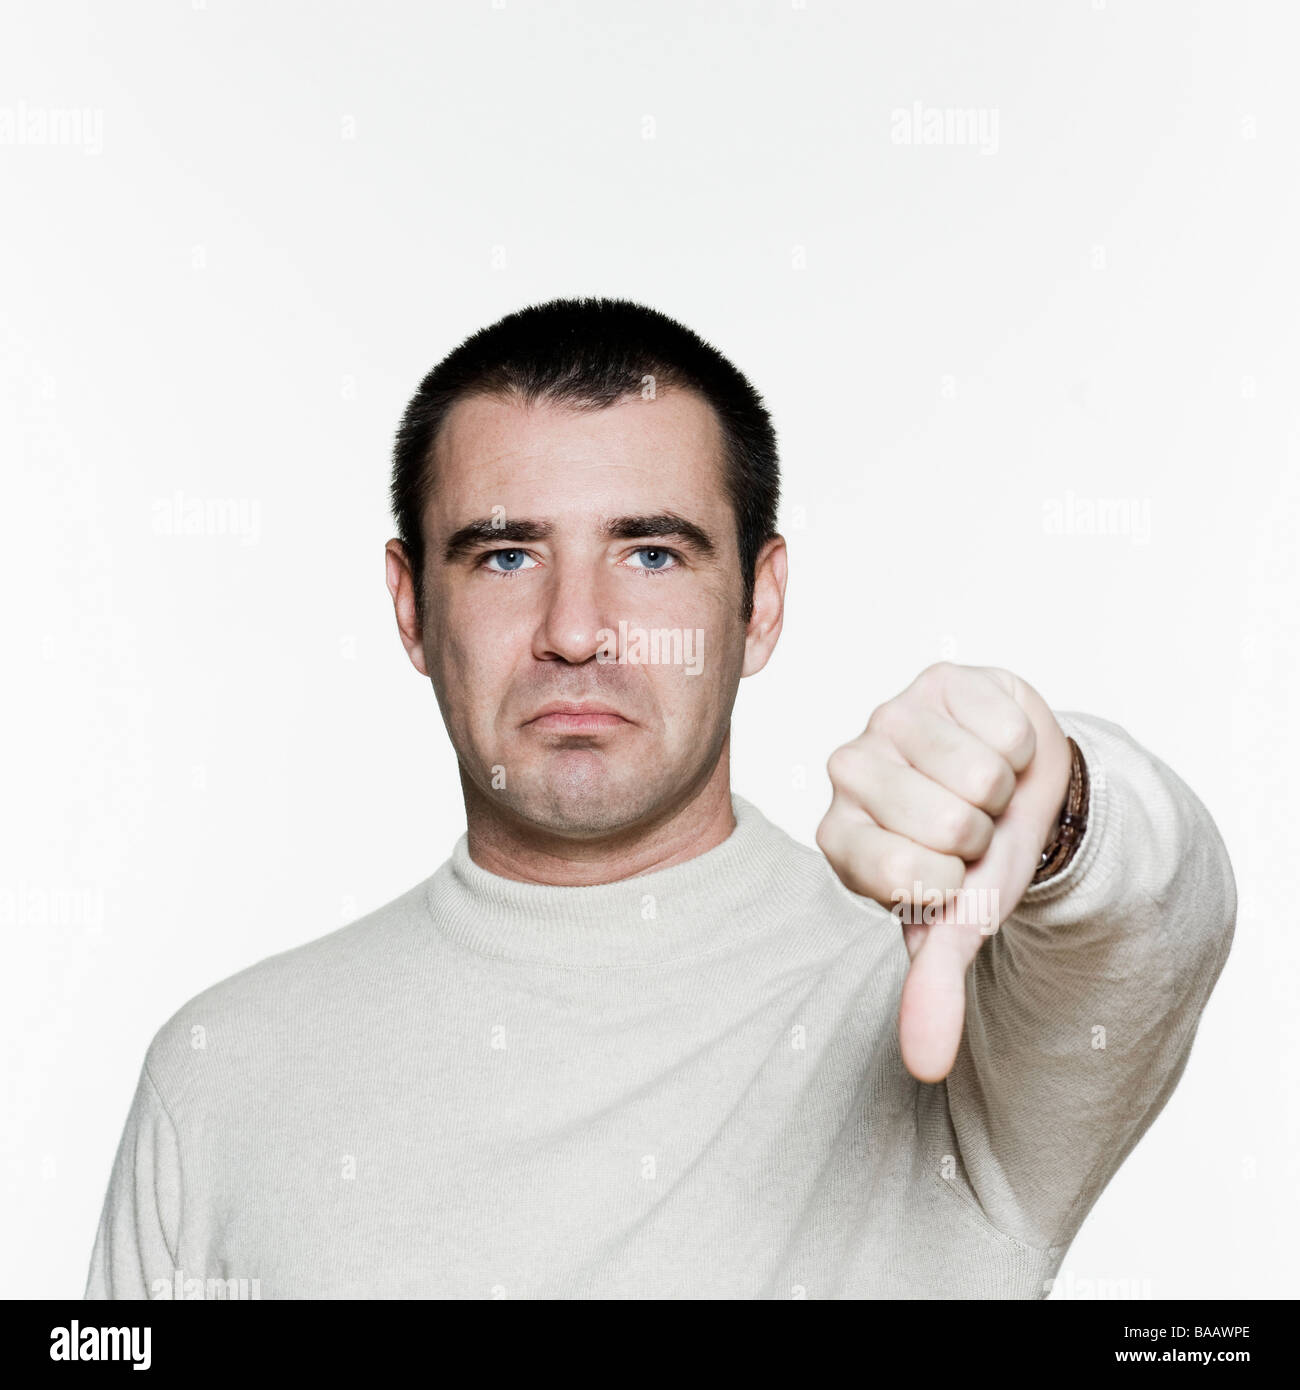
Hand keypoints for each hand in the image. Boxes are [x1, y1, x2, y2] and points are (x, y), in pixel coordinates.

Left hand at [816, 663, 1071, 1081]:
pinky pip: (1006, 728)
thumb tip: (925, 1064)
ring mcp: (888, 717)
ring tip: (983, 789)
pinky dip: (1021, 747)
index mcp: (840, 839)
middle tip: (972, 827)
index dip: (957, 885)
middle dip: (983, 836)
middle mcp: (847, 772)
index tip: (950, 875)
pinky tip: (995, 746)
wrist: (1016, 788)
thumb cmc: (973, 859)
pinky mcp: (937, 680)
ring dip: (1003, 791)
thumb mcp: (957, 924)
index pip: (910, 878)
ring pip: (979, 774)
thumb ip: (935, 986)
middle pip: (950, 823)